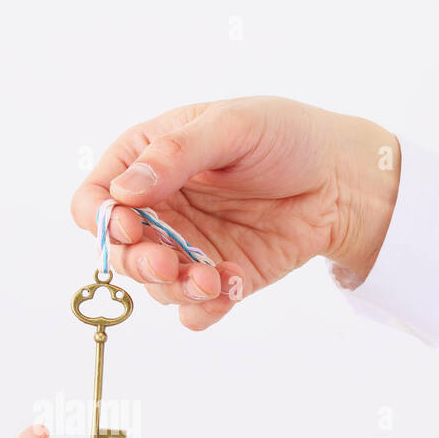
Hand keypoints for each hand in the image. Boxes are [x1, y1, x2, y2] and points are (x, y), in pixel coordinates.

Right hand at [71, 96, 400, 329]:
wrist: (343, 178)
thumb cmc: (287, 136)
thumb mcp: (232, 126)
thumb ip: (176, 154)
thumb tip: (124, 190)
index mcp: (147, 162)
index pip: (96, 199)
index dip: (103, 220)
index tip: (130, 226)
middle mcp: (159, 210)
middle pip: (119, 253)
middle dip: (138, 263)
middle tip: (167, 264)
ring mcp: (186, 248)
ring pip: (155, 287)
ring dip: (176, 289)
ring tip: (212, 279)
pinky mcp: (217, 279)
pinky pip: (194, 311)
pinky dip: (204, 310)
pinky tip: (230, 288)